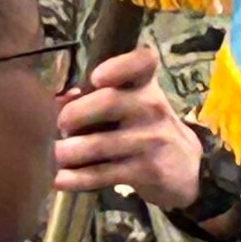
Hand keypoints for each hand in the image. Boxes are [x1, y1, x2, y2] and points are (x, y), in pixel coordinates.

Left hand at [54, 47, 203, 208]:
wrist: (186, 168)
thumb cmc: (146, 128)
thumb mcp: (132, 106)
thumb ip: (96, 99)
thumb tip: (59, 102)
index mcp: (147, 85)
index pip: (142, 62)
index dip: (119, 66)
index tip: (97, 78)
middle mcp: (152, 107)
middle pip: (110, 101)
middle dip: (76, 113)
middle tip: (61, 125)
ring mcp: (151, 140)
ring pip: (101, 144)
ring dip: (70, 150)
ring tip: (54, 154)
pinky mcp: (147, 171)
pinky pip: (104, 173)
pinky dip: (77, 178)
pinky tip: (60, 179)